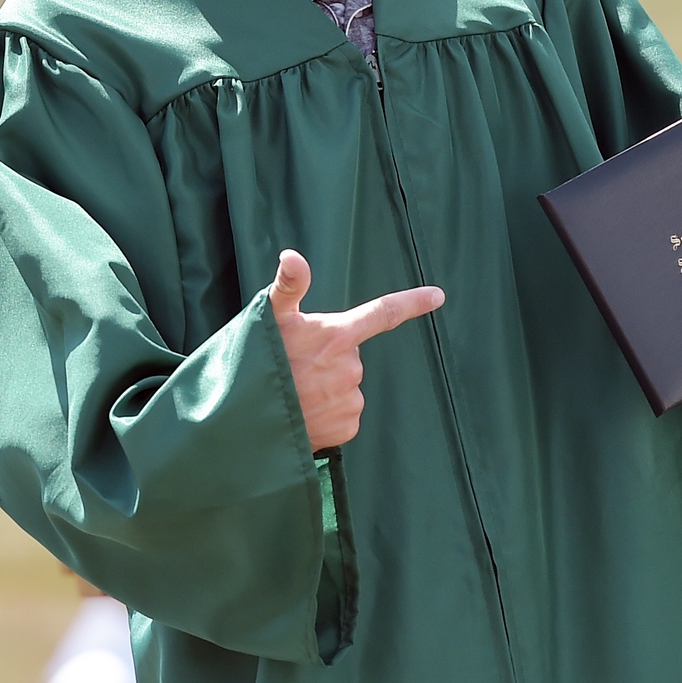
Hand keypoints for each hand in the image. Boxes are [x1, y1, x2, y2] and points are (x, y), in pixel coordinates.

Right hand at [268, 249, 444, 451]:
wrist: (244, 423)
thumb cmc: (256, 364)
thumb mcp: (268, 320)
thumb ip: (288, 286)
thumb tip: (292, 256)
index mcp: (338, 334)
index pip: (382, 312)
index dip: (412, 302)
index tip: (437, 295)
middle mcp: (351, 367)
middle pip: (350, 357)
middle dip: (329, 359)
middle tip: (297, 367)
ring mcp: (350, 398)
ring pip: (346, 386)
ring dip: (326, 388)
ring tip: (295, 392)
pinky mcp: (347, 426)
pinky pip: (344, 413)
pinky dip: (328, 413)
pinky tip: (304, 412)